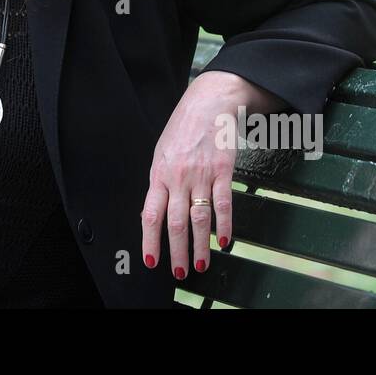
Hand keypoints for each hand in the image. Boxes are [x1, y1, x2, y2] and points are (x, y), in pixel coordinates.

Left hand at [140, 70, 284, 279]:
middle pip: (176, 222)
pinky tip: (224, 242)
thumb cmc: (183, 128)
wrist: (208, 102)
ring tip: (200, 265)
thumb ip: (159, 182)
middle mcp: (178, 177)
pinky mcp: (223, 171)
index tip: (152, 259)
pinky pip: (224, 203)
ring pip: (199, 218)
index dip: (150, 239)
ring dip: (200, 246)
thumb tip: (154, 212)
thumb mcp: (162, 152)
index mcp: (159, 173)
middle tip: (179, 272)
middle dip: (176, 251)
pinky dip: (224, 225)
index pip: (150, 213)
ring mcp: (201, 174)